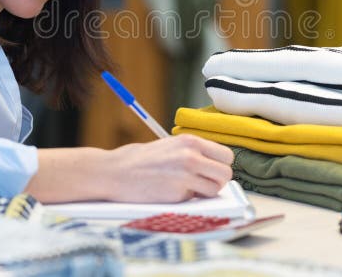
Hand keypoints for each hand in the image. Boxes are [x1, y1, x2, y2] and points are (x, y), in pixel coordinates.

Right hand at [104, 134, 233, 202]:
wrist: (115, 172)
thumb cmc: (139, 160)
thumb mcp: (169, 146)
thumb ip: (192, 152)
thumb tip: (213, 164)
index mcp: (190, 141)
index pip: (226, 154)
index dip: (220, 165)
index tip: (211, 171)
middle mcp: (191, 155)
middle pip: (226, 173)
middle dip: (217, 181)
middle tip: (202, 183)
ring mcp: (186, 174)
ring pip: (216, 188)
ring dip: (206, 192)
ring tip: (188, 189)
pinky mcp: (178, 193)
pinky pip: (197, 199)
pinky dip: (190, 199)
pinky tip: (173, 193)